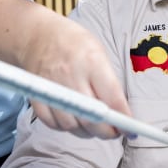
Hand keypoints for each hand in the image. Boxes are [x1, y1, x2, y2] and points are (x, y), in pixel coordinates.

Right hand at [17, 14, 129, 137]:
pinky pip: (53, 124)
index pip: (112, 99)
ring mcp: (52, 88)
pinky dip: (66, 127)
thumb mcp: (98, 52)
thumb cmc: (73, 43)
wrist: (36, 35)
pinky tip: (74, 120)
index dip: (123, 119)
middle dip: (106, 132)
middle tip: (113, 132)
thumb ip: (108, 81)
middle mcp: (71, 77)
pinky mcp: (38, 97)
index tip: (131, 129)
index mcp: (91, 62)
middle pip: (91, 118)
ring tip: (94, 125)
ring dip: (86, 132)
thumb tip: (120, 111)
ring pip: (72, 125)